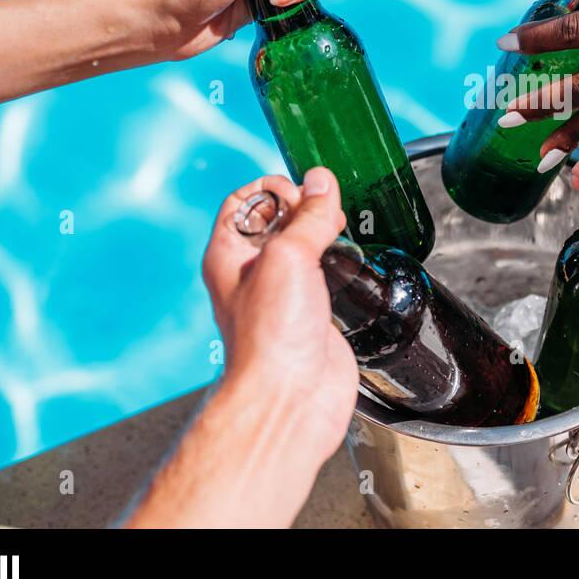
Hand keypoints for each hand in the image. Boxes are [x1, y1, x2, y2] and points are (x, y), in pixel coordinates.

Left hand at [202, 169, 357, 455]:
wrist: (292, 396)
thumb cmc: (270, 338)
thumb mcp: (288, 257)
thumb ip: (308, 216)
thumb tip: (321, 183)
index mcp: (228, 256)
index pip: (244, 201)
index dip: (272, 189)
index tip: (300, 196)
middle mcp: (251, 273)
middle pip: (277, 220)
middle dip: (304, 208)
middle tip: (322, 215)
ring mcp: (281, 293)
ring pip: (302, 246)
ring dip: (323, 233)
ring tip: (337, 233)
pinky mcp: (310, 312)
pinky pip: (323, 273)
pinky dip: (338, 259)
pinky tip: (349, 260)